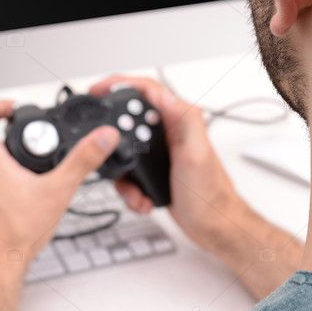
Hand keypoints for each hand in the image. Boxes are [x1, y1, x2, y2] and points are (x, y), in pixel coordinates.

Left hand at [0, 100, 118, 310]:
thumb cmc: (12, 237)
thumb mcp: (56, 192)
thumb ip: (82, 161)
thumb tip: (102, 139)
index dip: (0, 104)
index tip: (16, 109)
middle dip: (11, 138)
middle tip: (33, 146)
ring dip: (3, 162)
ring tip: (28, 175)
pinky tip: (16, 199)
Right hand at [88, 76, 243, 251]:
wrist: (212, 226)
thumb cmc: (209, 193)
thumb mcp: (196, 153)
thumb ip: (183, 120)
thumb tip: (162, 93)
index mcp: (180, 120)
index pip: (147, 90)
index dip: (120, 84)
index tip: (98, 90)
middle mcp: (169, 131)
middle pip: (129, 119)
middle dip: (115, 138)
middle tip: (105, 152)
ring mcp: (159, 151)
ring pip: (125, 149)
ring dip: (122, 171)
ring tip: (133, 187)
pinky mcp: (153, 169)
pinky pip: (129, 172)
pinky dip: (129, 187)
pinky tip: (141, 198)